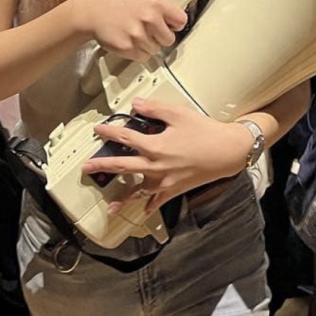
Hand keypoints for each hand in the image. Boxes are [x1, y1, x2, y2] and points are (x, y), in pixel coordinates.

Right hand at [74, 0, 187, 63]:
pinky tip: (130, 41)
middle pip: (169, 39)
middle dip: (161, 36)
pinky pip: (143, 57)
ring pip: (155, 49)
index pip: (181, 20)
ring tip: (137, 34)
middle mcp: (149, 19)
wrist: (92, 12)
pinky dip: (138, 52)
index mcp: (155, 3)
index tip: (172, 25)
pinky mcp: (128, 48)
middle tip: (152, 31)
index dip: (176, 24)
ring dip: (148, 45)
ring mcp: (138, 35)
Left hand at [83, 98, 253, 213]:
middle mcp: (156, 166)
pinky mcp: (175, 189)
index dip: (109, 132)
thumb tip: (135, 104)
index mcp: (156, 146)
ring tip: (111, 206)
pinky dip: (150, 206)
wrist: (229, 151)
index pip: (125, 138)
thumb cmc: (205, 131)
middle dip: (103, 166)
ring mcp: (165, 181)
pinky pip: (159, 201)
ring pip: (139, 191)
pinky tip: (143, 211)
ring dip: (124, 198)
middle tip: (86, 168)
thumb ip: (155, 109)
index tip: (98, 130)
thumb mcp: (179, 114)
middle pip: (123, 167)